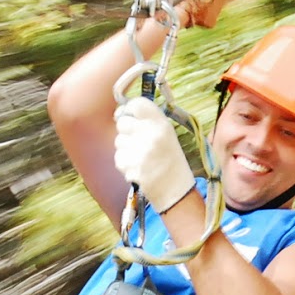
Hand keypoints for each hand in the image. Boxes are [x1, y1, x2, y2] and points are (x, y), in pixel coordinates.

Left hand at [114, 98, 195, 213]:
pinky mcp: (134, 167)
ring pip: (118, 142)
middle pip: (122, 123)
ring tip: (141, 158)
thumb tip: (119, 112)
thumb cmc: (169, 160)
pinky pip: (119, 158)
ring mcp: (143, 152)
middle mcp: (153, 135)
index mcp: (162, 124)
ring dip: (126, 150)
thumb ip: (147, 121)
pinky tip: (138, 168)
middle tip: (138, 142)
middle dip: (125, 132)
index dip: (128, 109)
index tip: (127, 115)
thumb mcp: (166, 134)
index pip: (137, 104)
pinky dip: (125, 164)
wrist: (176, 190)